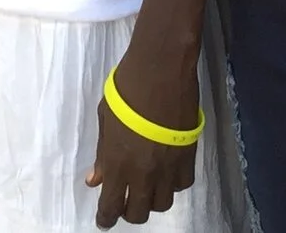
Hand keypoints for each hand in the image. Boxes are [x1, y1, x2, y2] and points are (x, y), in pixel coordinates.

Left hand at [88, 56, 198, 226]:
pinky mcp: (189, 155)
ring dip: (152, 199)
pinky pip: (182, 184)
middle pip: (139, 212)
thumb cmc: (126, 88)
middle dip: (129, 212)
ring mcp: (168, 166)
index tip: (104, 221)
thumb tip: (96, 179)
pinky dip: (173, 184)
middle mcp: (144, 172)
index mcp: (118, 163)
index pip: (111, 206)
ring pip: (163, 203)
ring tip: (147, 186)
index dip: (106, 218)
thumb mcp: (105, 120)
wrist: (161, 68)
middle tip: (125, 201)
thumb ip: (103, 154)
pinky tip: (166, 172)